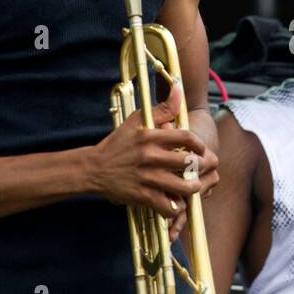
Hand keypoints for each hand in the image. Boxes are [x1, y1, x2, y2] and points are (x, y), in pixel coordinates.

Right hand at [93, 88, 214, 239]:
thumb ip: (162, 108)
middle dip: (200, 167)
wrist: (93, 169)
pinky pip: (168, 205)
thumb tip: (179, 87)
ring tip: (192, 185)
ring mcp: (147, 178)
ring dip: (193, 188)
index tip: (200, 149)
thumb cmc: (118, 144)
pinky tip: (175, 200)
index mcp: (151, 137)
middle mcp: (150, 157)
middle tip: (200, 169)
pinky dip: (175, 206)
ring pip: (184, 187)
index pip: (186, 137)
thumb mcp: (137, 121)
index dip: (199, 144)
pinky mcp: (142, 196)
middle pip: (190, 162)